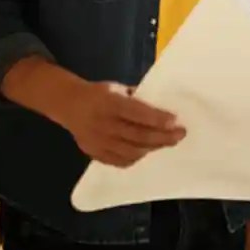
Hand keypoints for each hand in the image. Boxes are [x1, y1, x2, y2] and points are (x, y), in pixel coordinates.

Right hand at [58, 81, 185, 167]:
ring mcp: (98, 142)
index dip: (157, 119)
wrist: (68, 105)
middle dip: (162, 137)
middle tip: (180, 134)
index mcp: (109, 103)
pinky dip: (136, 158)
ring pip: (131, 151)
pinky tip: (147, 151)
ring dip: (152, 148)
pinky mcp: (95, 153)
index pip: (137, 113)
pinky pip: (120, 161)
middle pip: (137, 136)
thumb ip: (138, 97)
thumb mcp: (117, 88)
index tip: (175, 121)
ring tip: (166, 142)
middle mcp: (103, 124)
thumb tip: (163, 105)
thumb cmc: (98, 94)